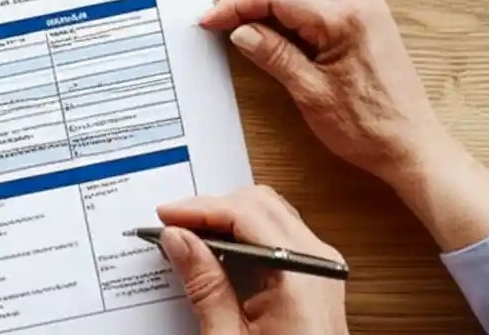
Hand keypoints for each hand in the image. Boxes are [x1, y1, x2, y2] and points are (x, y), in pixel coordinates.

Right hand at [158, 186, 347, 334]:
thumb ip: (205, 285)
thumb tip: (179, 239)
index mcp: (301, 275)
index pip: (246, 214)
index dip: (200, 209)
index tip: (166, 217)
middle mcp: (319, 262)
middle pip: (260, 204)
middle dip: (212, 209)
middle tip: (174, 228)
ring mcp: (322, 267)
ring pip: (269, 214)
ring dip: (228, 220)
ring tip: (190, 240)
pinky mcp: (316, 276)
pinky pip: (278, 235)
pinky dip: (245, 236)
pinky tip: (217, 254)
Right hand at [201, 0, 449, 185]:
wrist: (411, 144)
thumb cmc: (368, 128)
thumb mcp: (310, 95)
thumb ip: (274, 55)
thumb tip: (241, 31)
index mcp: (342, 20)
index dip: (236, 3)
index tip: (211, 19)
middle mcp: (358, 2)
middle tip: (223, 14)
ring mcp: (369, 4)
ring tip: (252, 5)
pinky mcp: (374, 13)